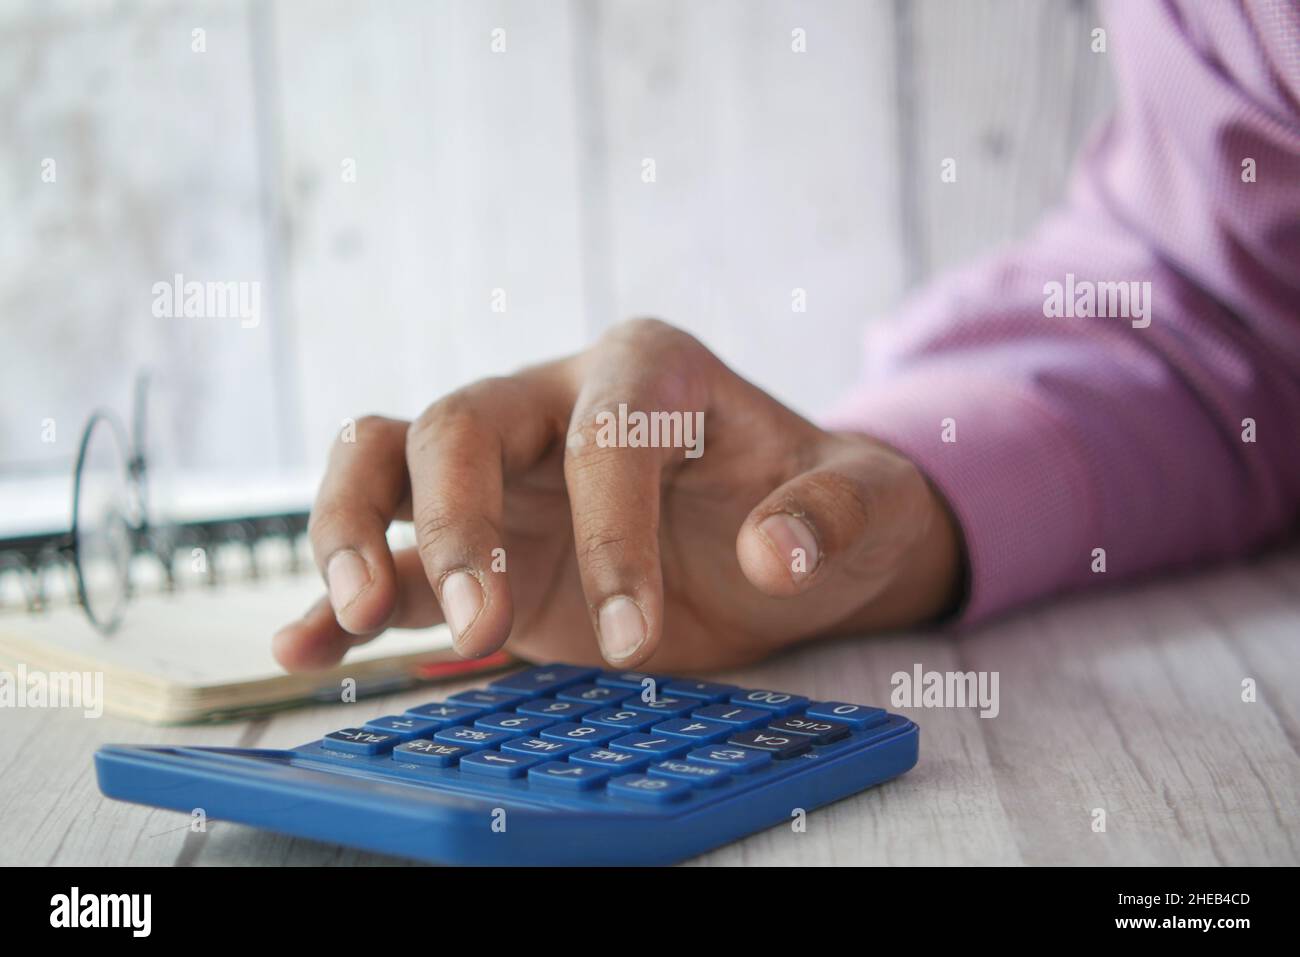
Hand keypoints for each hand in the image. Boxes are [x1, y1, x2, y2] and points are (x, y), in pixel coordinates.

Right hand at [273, 319, 960, 671]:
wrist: (786, 540)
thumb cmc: (820, 503)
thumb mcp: (867, 503)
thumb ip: (833, 515)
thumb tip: (773, 551)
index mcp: (649, 369)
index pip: (605, 435)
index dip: (611, 535)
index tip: (634, 639)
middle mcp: (554, 400)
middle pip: (459, 423)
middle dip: (461, 526)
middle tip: (483, 627)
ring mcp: (503, 470)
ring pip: (384, 457)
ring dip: (357, 528)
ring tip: (359, 610)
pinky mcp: (476, 540)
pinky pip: (386, 547)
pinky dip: (338, 591)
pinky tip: (306, 643)